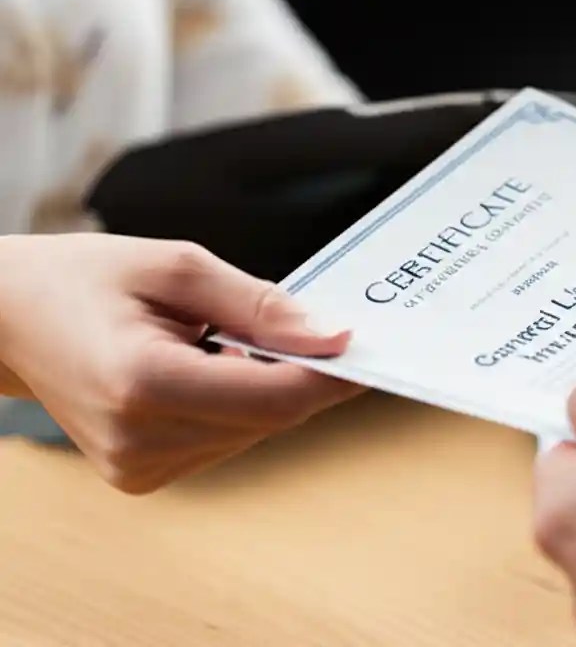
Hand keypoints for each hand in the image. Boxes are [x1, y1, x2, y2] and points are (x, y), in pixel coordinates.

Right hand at [0, 234, 362, 492]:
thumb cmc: (85, 279)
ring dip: (264, 387)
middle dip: (301, 375)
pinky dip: (235, 405)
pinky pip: (224, 440)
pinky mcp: (140, 478)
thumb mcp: (176, 266)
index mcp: (143, 382)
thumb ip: (260, 304)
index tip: (371, 349)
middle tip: (310, 327)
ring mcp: (137, 467)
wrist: (5, 321)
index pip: (273, 398)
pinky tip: (201, 368)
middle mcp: (139, 438)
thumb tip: (334, 337)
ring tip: (220, 339)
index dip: (332, 377)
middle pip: (271, 418)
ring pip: (253, 432)